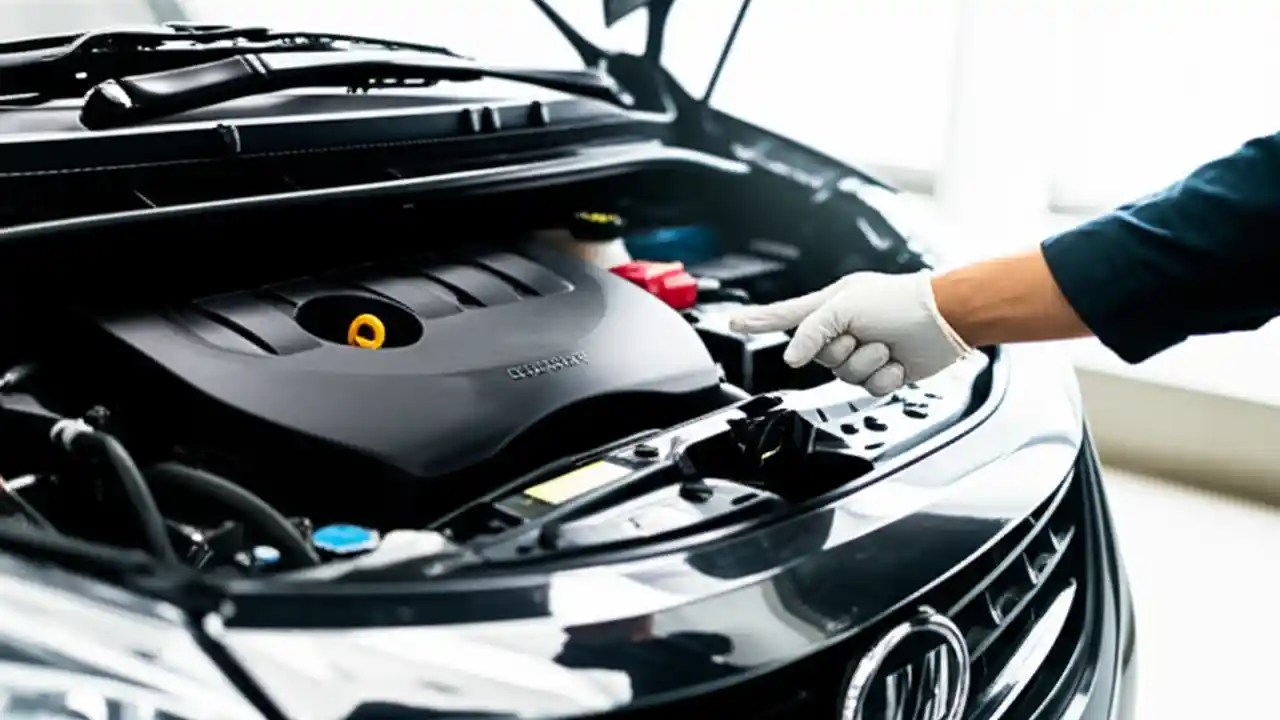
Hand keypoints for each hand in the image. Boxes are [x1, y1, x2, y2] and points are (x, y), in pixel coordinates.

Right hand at [728, 271, 972, 394]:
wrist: (944, 320)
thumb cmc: (900, 301)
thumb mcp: (844, 306)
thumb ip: (810, 331)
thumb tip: (790, 358)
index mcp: (829, 306)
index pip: (784, 317)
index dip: (757, 322)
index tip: (734, 323)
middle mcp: (843, 329)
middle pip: (816, 357)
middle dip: (841, 350)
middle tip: (863, 334)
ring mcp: (863, 351)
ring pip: (843, 376)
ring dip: (867, 363)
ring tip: (886, 346)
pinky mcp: (883, 372)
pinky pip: (869, 388)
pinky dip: (884, 376)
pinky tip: (898, 362)